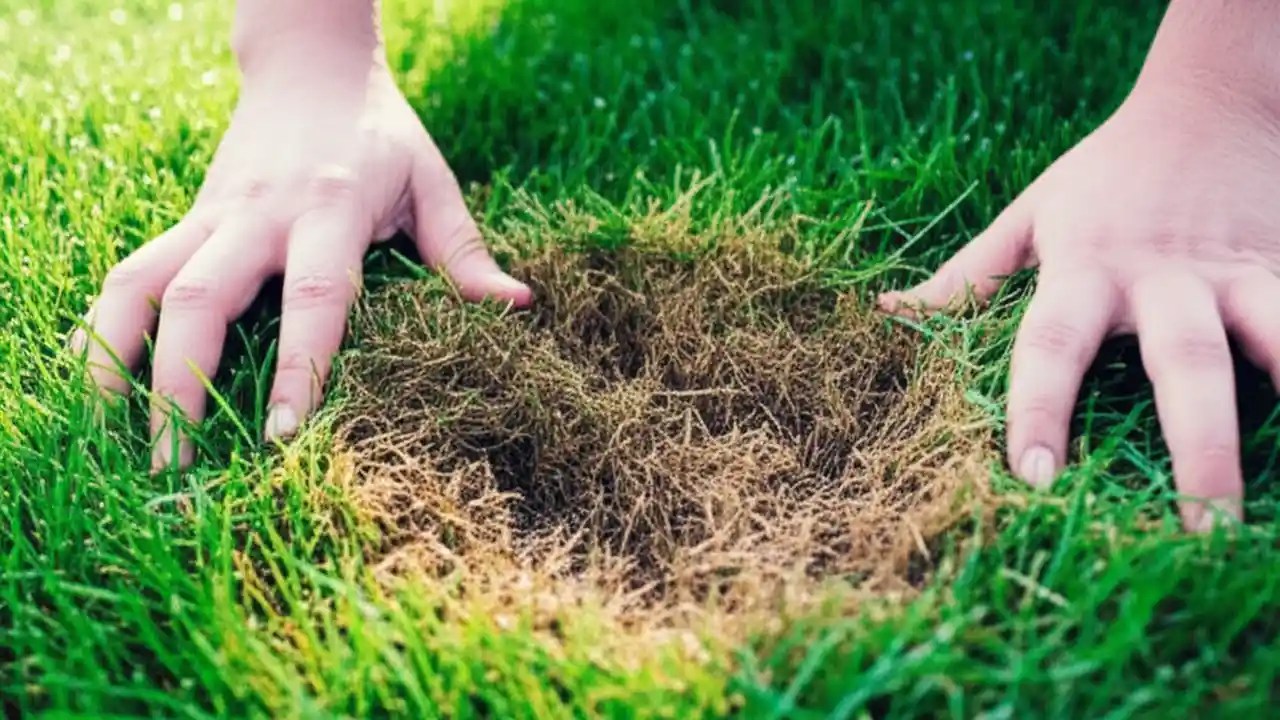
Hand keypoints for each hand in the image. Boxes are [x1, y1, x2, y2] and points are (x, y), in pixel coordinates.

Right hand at [73, 53, 531, 470]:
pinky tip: (97, 377)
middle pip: (200, 298)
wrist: (310, 66)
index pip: (314, 295)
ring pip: (139, 282)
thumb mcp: (431, 180)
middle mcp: (259, 214)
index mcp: (330, 208)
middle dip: (180, 383)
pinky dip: (106, 324)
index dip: (301, 366)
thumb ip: (465, 250)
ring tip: (115, 434)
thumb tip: (519, 306)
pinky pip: (129, 272)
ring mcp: (211, 215)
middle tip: (174, 465)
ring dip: (119, 357)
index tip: (286, 435)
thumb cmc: (381, 131)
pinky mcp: (186, 218)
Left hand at [880, 74, 1279, 530]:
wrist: (1218, 101)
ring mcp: (1237, 275)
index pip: (1052, 346)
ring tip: (1279, 503)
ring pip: (1274, 341)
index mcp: (1086, 269)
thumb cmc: (1106, 173)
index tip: (1031, 477)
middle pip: (1183, 363)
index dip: (1039, 410)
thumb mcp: (1032, 215)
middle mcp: (1164, 278)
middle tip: (1200, 533)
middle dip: (1197, 448)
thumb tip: (889, 313)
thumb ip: (969, 274)